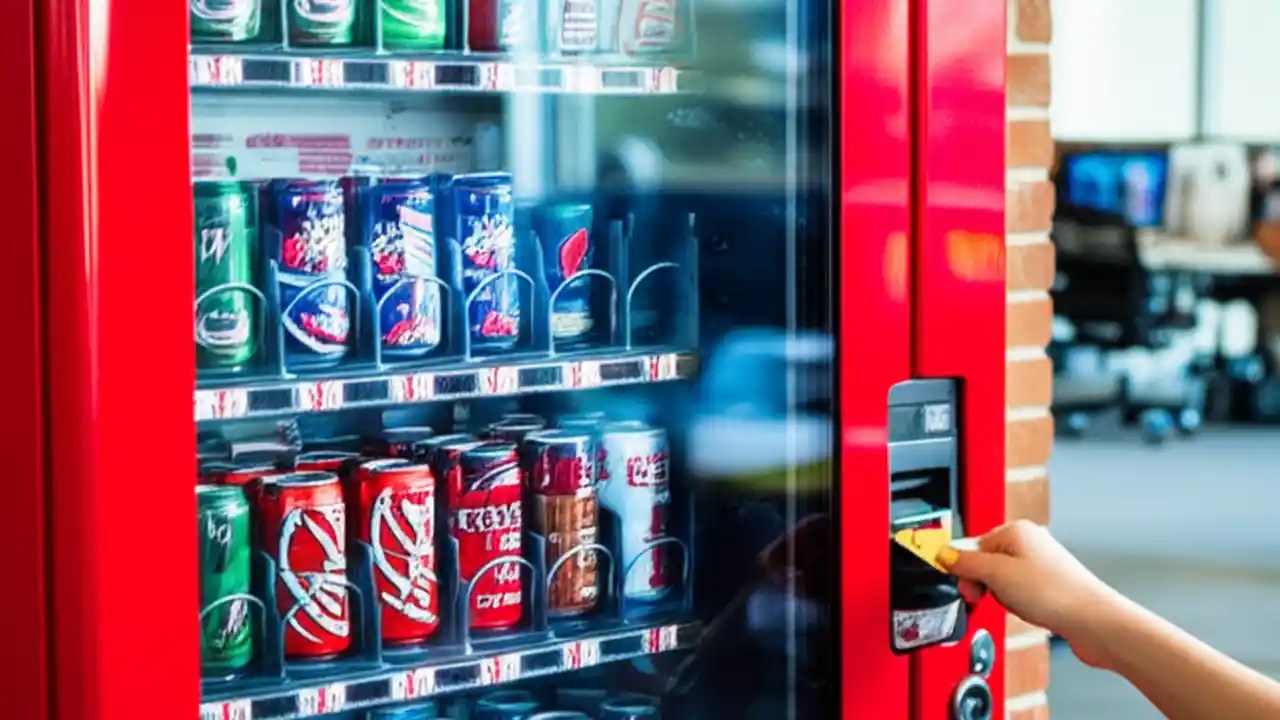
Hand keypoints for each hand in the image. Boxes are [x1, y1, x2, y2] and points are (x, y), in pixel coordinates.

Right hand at [939, 520, 1123, 667]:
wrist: (1093, 621)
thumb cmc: (1055, 593)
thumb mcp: (997, 575)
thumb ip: (965, 563)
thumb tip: (943, 554)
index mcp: (1015, 530)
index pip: (972, 544)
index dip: (965, 569)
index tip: (966, 586)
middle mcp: (1029, 543)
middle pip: (985, 562)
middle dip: (984, 584)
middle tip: (988, 597)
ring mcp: (1040, 564)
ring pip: (1000, 580)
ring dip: (1002, 596)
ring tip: (1018, 604)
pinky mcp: (1047, 585)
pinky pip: (1017, 592)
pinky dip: (1017, 603)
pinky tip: (1028, 609)